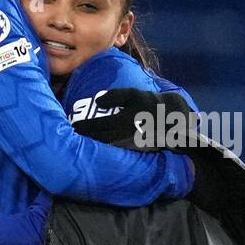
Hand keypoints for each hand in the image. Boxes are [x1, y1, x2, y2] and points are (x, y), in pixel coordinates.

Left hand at [73, 88, 195, 145]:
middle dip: (86, 137)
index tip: (73, 126)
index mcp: (122, 120)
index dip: (83, 127)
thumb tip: (98, 101)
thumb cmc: (150, 103)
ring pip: (106, 145)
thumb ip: (115, 96)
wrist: (171, 117)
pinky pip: (116, 150)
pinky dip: (105, 149)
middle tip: (74, 134)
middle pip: (99, 137)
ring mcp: (129, 143)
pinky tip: (99, 146)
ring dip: (94, 143)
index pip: (97, 125)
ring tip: (83, 141)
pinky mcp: (134, 148)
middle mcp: (124, 134)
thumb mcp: (134, 94)